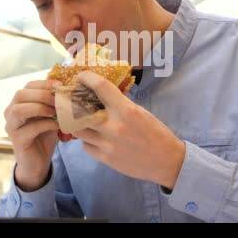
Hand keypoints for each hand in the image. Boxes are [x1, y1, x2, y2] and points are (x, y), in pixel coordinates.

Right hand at [4, 79, 60, 190]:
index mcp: (18, 103)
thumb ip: (54, 104)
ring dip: (40, 108)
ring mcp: (11, 126)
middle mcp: (10, 112)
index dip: (44, 84)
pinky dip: (46, 124)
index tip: (61, 86)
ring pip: (19, 110)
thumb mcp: (50, 116)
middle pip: (20, 94)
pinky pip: (30, 128)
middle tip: (59, 100)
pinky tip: (57, 125)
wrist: (38, 162)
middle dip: (42, 95)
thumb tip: (69, 89)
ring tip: (56, 112)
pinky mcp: (17, 140)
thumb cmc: (44, 136)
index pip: (28, 86)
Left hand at [72, 71, 185, 188]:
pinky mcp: (105, 159)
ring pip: (78, 130)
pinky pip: (85, 146)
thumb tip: (99, 95)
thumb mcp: (140, 112)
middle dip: (72, 102)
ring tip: (82, 120)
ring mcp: (107, 144)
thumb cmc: (155, 133)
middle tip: (72, 99)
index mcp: (126, 110)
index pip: (100, 86)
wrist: (166, 161)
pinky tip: (94, 137)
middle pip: (78, 110)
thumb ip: (119, 104)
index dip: (86, 78)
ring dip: (77, 123)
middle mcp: (114, 126)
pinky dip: (86, 140)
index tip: (81, 77)